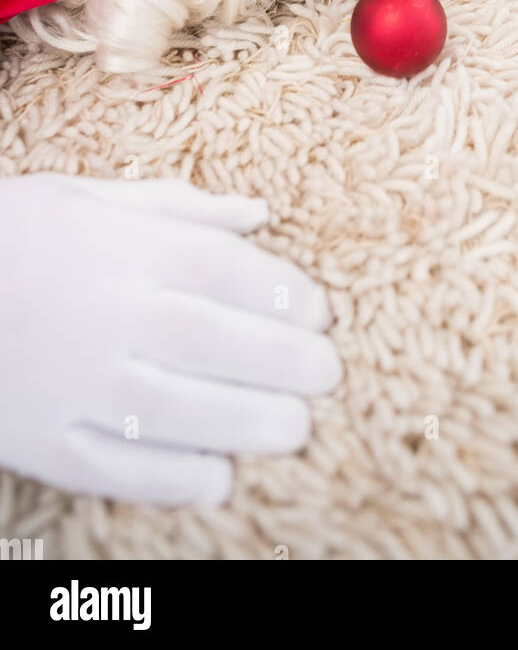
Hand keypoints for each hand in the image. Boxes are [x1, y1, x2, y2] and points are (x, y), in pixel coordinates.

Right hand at [0, 173, 340, 504]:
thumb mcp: (86, 198)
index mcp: (118, 250)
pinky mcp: (41, 440)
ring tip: (295, 428)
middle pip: (210, 340)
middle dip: (282, 361)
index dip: (281, 291)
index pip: (219, 268)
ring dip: (245, 423)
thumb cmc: (14, 236)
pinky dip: (170, 479)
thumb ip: (177, 208)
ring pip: (172, 411)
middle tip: (327, 375)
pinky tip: (218, 480)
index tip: (319, 312)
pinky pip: (113, 470)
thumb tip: (259, 214)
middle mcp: (101, 316)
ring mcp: (70, 384)